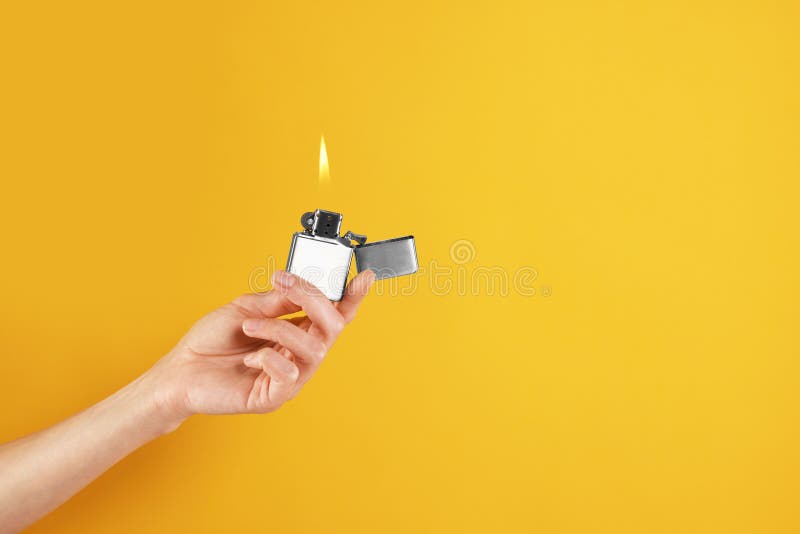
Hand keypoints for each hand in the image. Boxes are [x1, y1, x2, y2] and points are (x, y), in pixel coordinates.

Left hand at [145, 269, 374, 427]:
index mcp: (296, 330)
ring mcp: (290, 377)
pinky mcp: (274, 397)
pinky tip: (250, 358)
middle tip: (287, 287)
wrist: (180, 371)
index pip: (333, 314)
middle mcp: (299, 354)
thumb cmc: (211, 341)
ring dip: (280, 330)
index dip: (352, 297)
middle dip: (315, 301)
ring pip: (314, 349)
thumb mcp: (245, 309)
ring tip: (249, 326)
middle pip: (333, 327)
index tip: (364, 277)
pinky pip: (290, 374)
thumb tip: (303, 285)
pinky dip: (269, 357)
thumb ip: (278, 300)